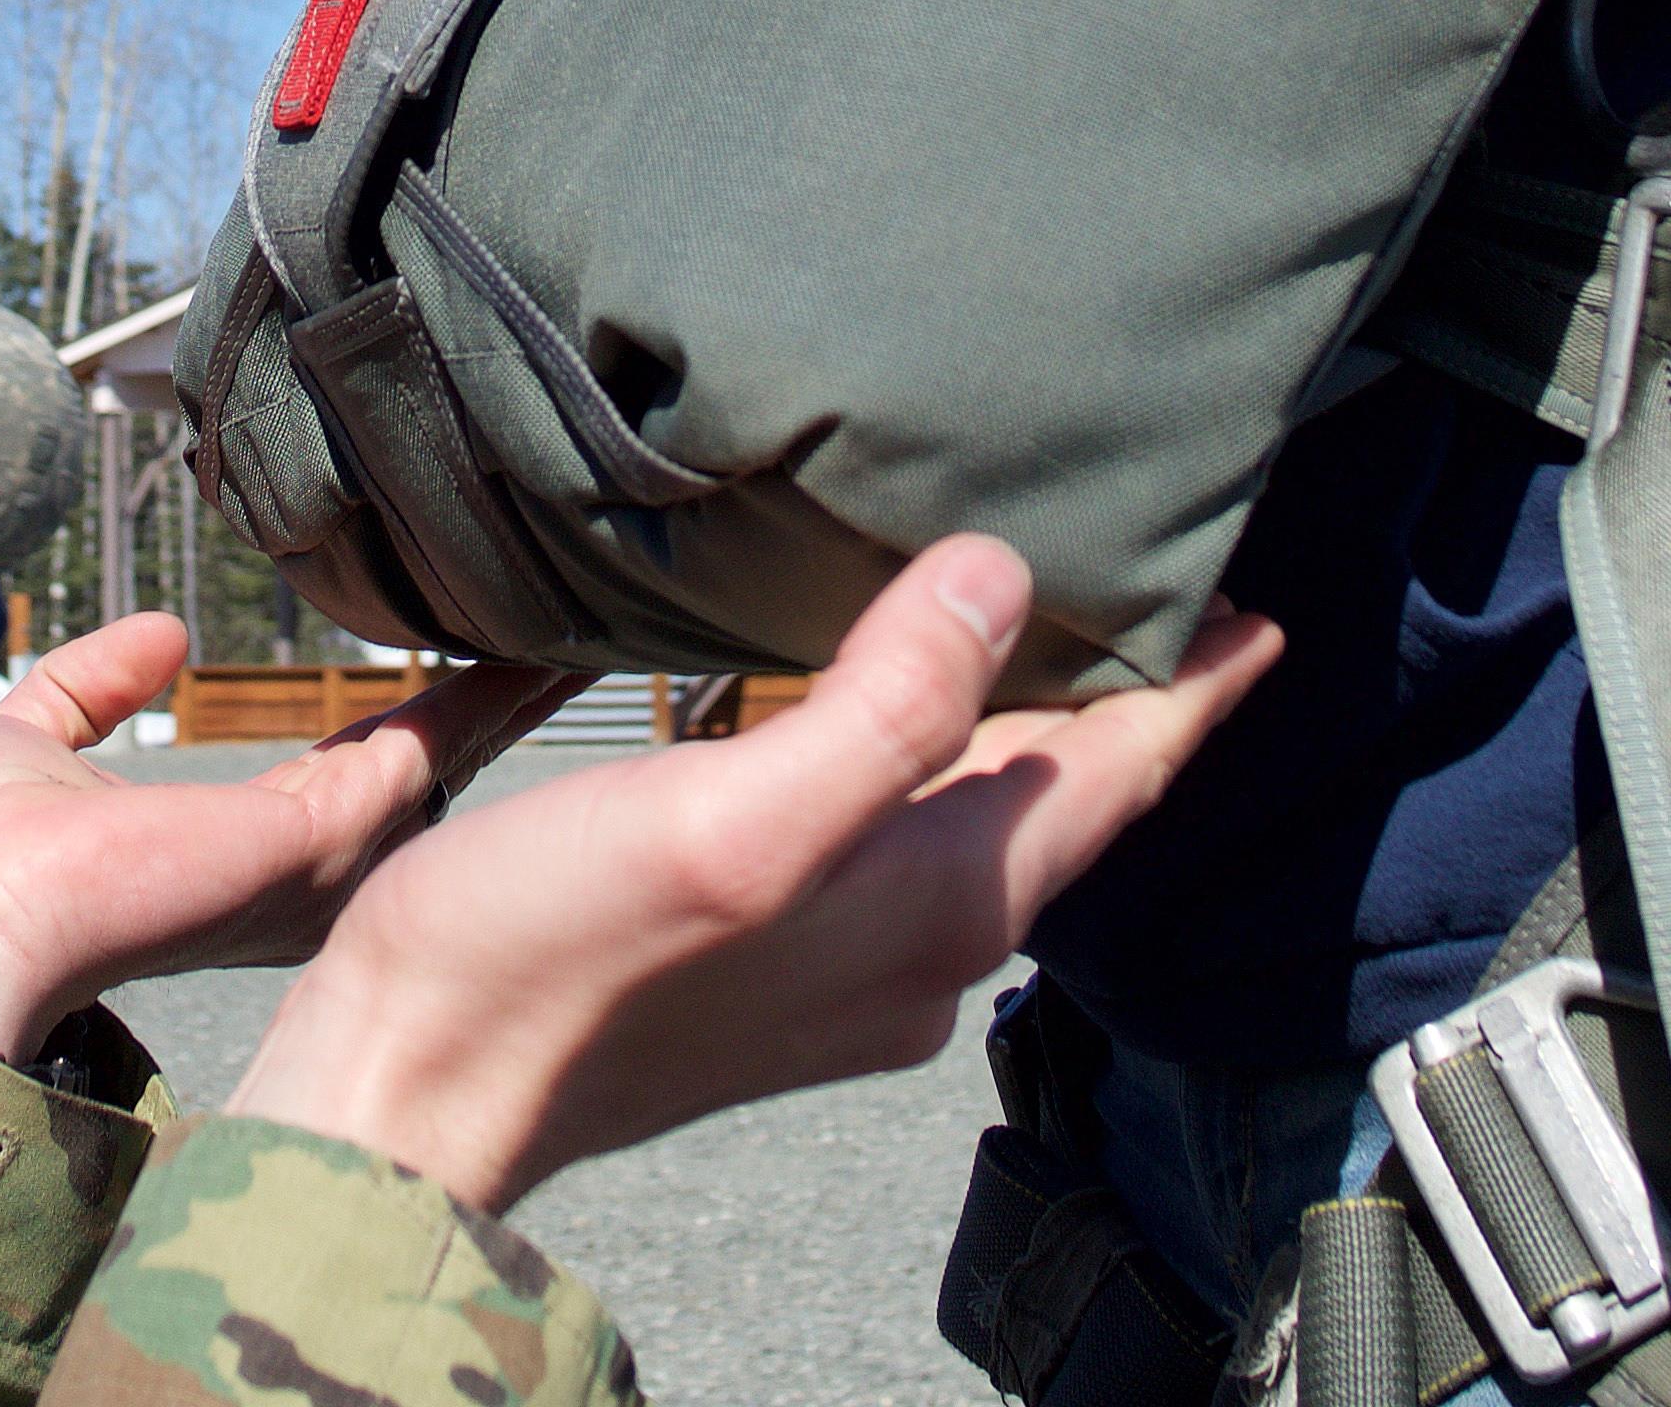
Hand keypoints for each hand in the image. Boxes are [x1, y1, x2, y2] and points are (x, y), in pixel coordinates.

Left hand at [0, 615, 583, 1060]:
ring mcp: (318, 864)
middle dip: (493, 719)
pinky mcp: (322, 841)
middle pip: (422, 783)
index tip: (460, 672)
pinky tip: (542, 659)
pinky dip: (490, 701)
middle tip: (563, 655)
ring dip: (512, 703)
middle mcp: (295, 873)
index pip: (346, 779)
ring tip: (576, 644)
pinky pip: (431, 753)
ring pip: (443, 767)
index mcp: (237, 853)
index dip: (406, 724)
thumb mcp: (29, 734)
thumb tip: (166, 633)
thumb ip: (95, 683)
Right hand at [225, 539, 1277, 1214]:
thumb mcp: (730, 819)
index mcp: (937, 905)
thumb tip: (1003, 580)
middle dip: (1120, 693)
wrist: (412, 1092)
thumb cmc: (548, 958)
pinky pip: (899, 838)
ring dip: (1023, 721)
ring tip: (1037, 615)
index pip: (1119, 778)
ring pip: (982, 818)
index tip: (1258, 602)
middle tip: (1157, 577)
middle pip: (1062, 797)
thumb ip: (881, 708)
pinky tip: (878, 703)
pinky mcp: (771, 961)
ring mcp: (845, 964)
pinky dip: (927, 755)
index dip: (1194, 685)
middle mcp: (919, 948)